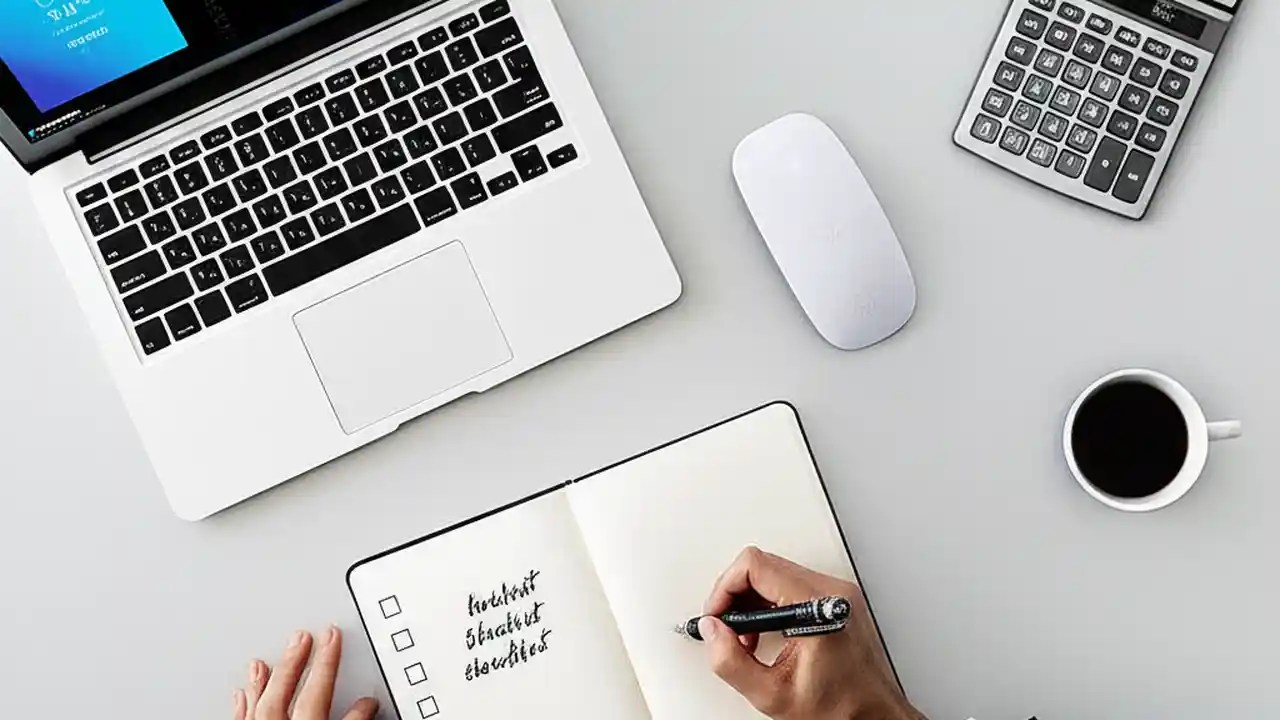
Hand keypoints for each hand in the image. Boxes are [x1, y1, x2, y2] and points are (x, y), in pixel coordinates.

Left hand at [233, 627, 378, 719]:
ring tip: (264, 660)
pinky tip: (243, 693)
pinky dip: (243, 707)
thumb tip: (368, 705)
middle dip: (294, 661)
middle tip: (302, 636)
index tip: (335, 638)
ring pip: (260, 705)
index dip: (331, 662)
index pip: (321, 691)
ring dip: (263, 680)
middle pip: (284, 692)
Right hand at [700, 548, 925, 719]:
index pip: (756, 566)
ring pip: (775, 573)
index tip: (716, 615)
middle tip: (726, 629)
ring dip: (751, 602)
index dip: (725, 588)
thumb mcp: (773, 694)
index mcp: (818, 605)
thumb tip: (712, 631)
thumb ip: (731, 662)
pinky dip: (769, 605)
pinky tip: (764, 634)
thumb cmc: (840, 709)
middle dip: (735, 597)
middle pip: (763, 565)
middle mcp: (832, 590)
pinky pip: (791, 586)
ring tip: (746, 639)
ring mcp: (837, 593)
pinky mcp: (837, 600)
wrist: (875, 717)